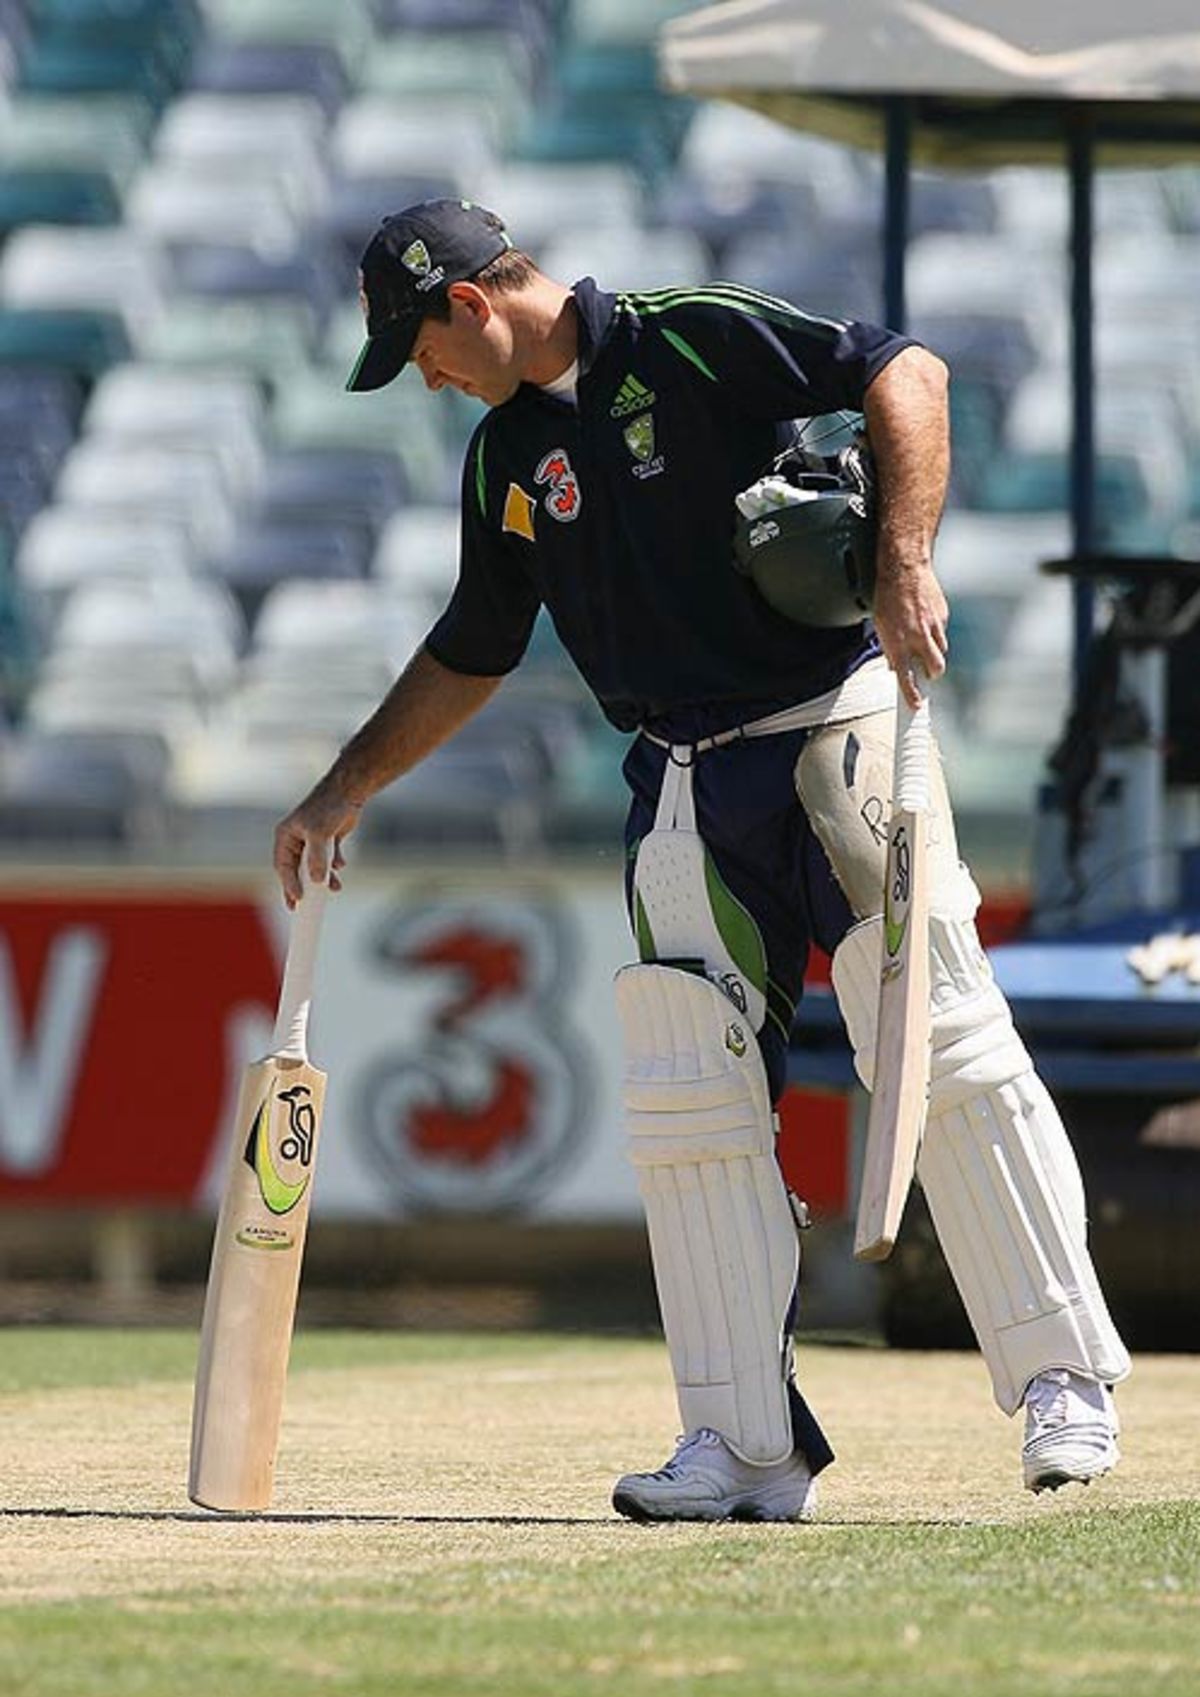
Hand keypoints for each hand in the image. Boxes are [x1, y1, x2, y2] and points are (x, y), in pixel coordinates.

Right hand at [273, 772, 362, 906]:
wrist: (348, 791)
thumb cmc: (328, 808)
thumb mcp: (319, 834)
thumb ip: (317, 859)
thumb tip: (317, 881)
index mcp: (286, 836)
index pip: (283, 866)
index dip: (289, 885)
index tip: (297, 900)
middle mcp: (296, 838)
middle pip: (296, 869)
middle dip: (302, 887)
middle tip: (303, 908)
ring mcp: (312, 839)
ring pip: (314, 866)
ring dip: (323, 878)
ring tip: (334, 888)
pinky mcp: (328, 838)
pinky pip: (328, 858)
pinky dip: (334, 865)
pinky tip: (340, 866)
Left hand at [871, 556, 948, 708]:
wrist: (904, 568)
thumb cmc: (888, 596)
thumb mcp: (880, 626)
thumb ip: (890, 648)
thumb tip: (896, 666)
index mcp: (898, 642)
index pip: (906, 678)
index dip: (912, 695)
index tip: (916, 705)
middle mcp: (917, 637)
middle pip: (936, 669)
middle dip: (933, 675)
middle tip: (927, 673)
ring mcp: (933, 627)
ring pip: (941, 651)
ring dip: (934, 652)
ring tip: (924, 642)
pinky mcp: (943, 616)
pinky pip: (942, 632)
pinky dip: (936, 633)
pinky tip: (927, 622)